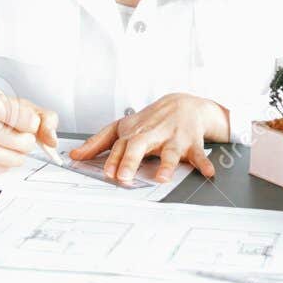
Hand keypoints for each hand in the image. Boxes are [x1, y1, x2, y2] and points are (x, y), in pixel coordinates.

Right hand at [0, 88, 58, 177]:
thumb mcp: (4, 100)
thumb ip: (36, 114)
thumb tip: (52, 140)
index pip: (30, 121)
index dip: (30, 121)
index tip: (23, 118)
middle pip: (26, 143)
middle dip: (25, 138)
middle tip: (11, 130)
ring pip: (18, 159)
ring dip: (15, 151)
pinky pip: (3, 170)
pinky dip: (2, 160)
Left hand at [71, 94, 222, 183]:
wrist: (183, 104)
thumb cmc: (150, 121)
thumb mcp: (122, 128)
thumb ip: (98, 142)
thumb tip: (75, 155)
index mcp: (134, 132)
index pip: (120, 145)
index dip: (113, 159)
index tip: (107, 173)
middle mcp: (153, 134)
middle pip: (139, 146)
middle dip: (130, 160)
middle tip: (123, 177)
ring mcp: (173, 138)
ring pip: (169, 151)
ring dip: (167, 165)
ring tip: (162, 178)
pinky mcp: (192, 142)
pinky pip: (199, 154)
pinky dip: (204, 163)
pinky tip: (207, 173)